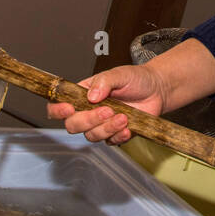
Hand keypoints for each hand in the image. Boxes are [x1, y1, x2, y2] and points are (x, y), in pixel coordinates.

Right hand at [46, 65, 165, 145]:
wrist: (157, 90)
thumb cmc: (136, 79)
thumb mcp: (120, 73)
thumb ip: (104, 81)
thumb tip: (91, 96)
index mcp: (82, 94)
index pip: (59, 105)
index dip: (58, 110)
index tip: (68, 109)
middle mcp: (88, 111)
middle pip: (73, 125)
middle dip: (89, 120)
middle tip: (108, 110)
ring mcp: (101, 124)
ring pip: (91, 136)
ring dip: (107, 128)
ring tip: (124, 117)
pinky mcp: (115, 134)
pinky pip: (110, 142)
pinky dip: (118, 137)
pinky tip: (128, 127)